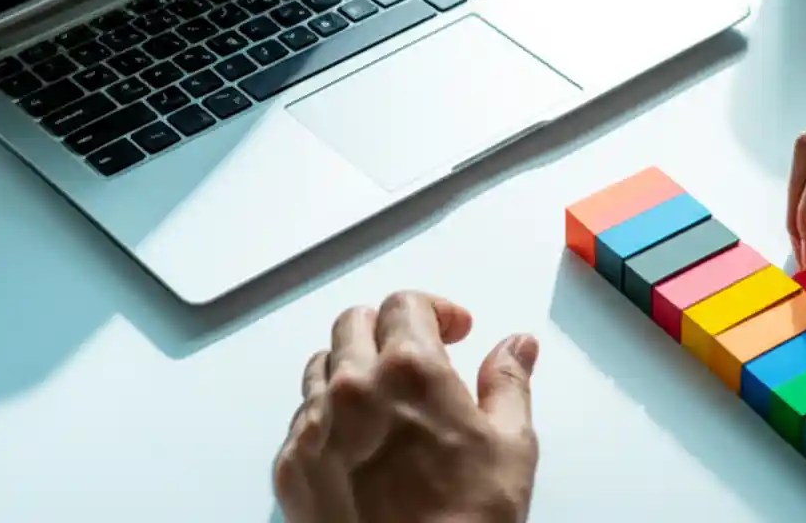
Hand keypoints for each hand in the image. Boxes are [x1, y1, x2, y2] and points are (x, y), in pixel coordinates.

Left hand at [274, 292, 540, 522]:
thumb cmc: (465, 522)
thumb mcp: (511, 445)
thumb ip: (508, 382)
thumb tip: (515, 347)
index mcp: (410, 370)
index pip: (406, 304)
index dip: (437, 310)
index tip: (456, 330)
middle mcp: (352, 388)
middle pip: (354, 323)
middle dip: (390, 329)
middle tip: (421, 354)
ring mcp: (314, 428)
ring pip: (322, 366)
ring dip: (354, 367)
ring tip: (386, 397)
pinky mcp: (290, 467)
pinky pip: (301, 418)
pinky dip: (329, 415)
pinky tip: (360, 441)